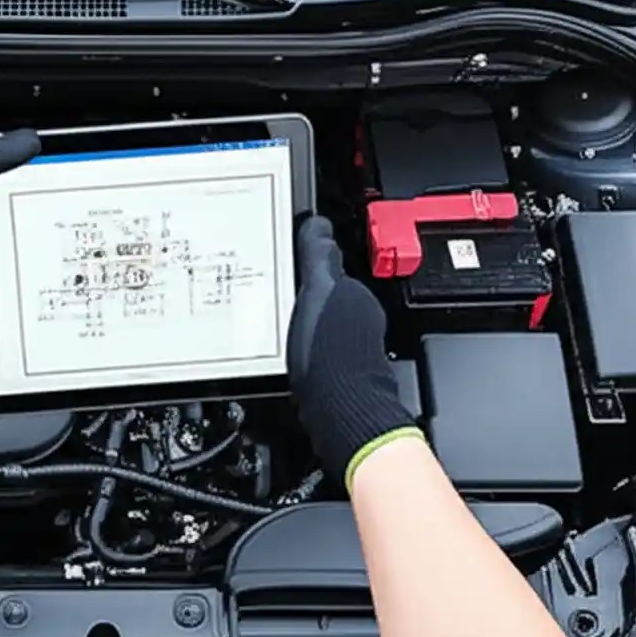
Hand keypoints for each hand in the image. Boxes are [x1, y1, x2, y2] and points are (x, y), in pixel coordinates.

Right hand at [287, 217, 422, 491]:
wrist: (339, 411)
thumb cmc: (333, 356)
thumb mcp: (318, 291)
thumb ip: (319, 257)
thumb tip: (319, 225)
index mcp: (356, 294)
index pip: (329, 268)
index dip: (304, 266)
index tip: (285, 263)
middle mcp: (361, 319)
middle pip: (325, 297)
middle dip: (301, 296)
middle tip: (274, 296)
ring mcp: (352, 349)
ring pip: (321, 324)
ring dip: (302, 323)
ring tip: (278, 325)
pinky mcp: (338, 375)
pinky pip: (318, 350)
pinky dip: (303, 348)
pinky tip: (289, 355)